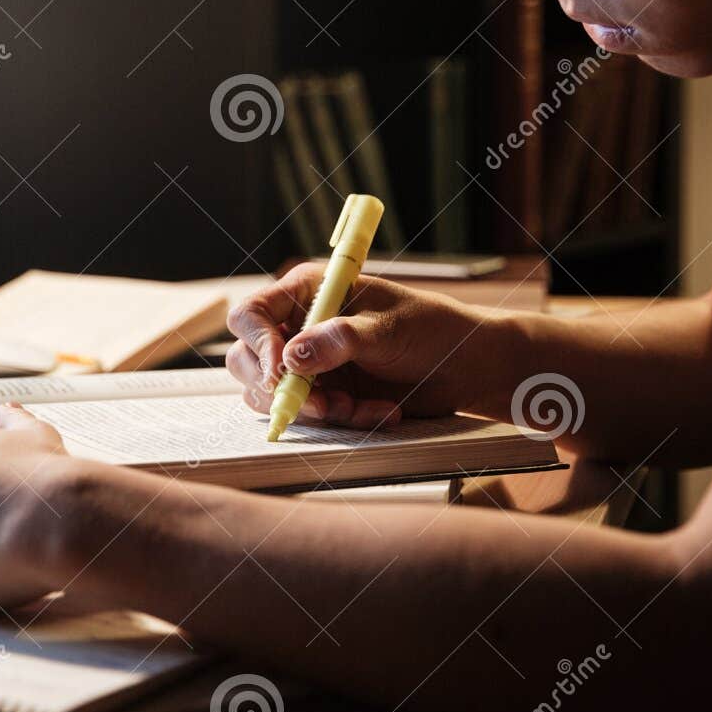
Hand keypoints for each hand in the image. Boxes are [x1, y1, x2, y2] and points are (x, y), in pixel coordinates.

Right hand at [227, 263, 513, 426]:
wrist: (464, 367)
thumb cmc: (430, 330)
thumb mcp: (387, 329)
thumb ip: (339, 341)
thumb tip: (290, 357)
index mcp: (308, 291)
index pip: (252, 314)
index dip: (257, 343)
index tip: (281, 372)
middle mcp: (298, 325)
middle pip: (247, 360)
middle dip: (282, 388)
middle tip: (322, 404)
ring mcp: (307, 363)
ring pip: (274, 395)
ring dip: (318, 409)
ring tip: (363, 407)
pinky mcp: (323, 393)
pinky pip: (309, 415)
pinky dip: (342, 420)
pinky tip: (380, 411)